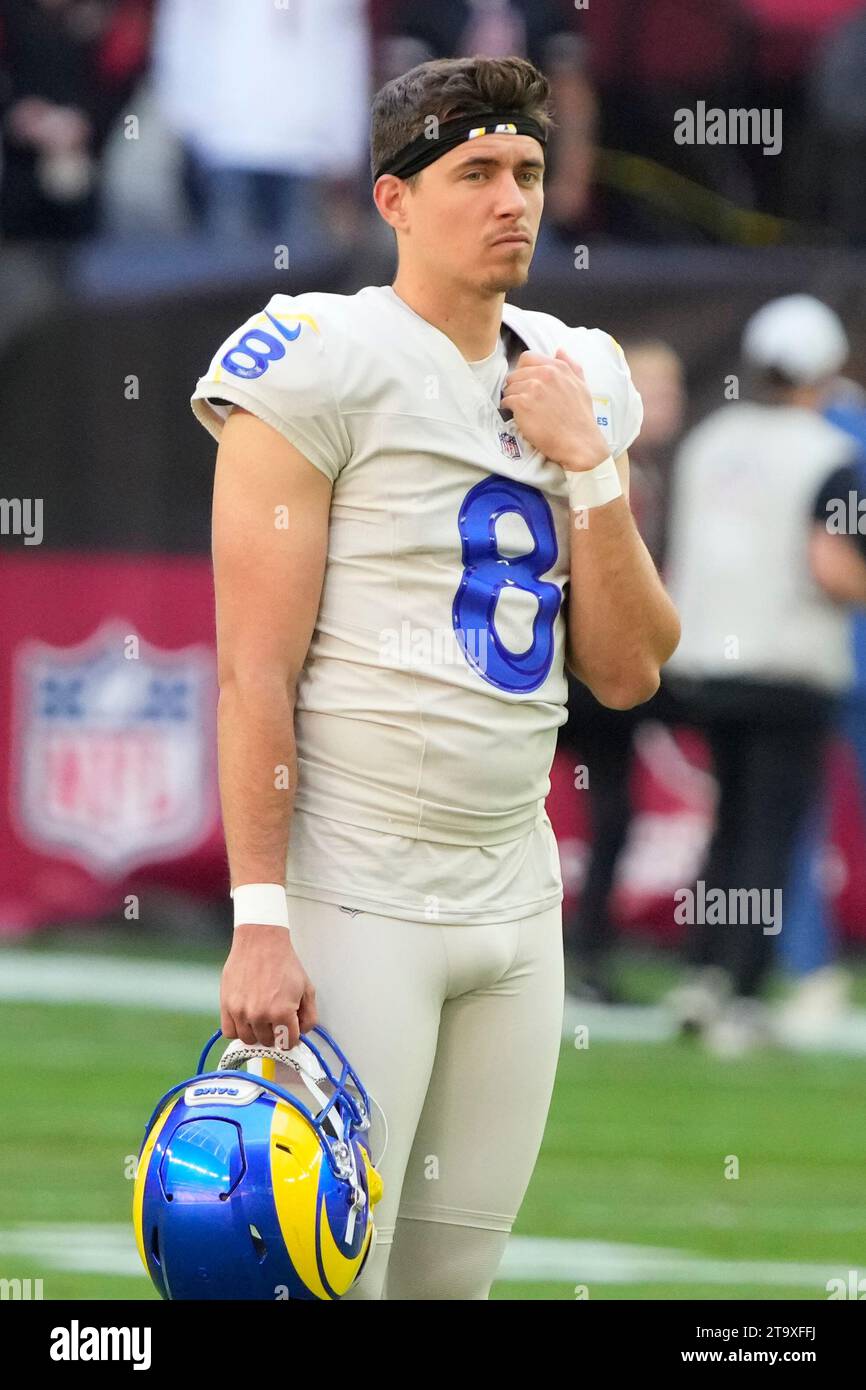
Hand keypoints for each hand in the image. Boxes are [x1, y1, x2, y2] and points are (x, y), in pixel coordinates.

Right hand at [221, 923, 317, 1049]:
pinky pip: (229, 1032)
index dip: (291, 1036)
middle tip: (276, 1018)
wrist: (261, 942)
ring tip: (261, 1017)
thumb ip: (309, 1016)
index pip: (288, 1043)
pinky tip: (246, 1018)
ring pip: (249, 1040)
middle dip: (275, 1033)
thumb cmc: (283, 962)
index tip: (289, 1029)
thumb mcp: (307, 988)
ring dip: (257, 1032)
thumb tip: (301, 1033)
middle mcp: (260, 1015)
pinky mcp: (226, 1005)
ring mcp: (241, 1011)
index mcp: (282, 1012)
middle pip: (269, 1042)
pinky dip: (238, 1029)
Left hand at [500, 347, 609, 471]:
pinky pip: (506, 401)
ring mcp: (532, 389)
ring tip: (521, 409)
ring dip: (512, 398)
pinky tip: (518, 416)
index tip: (526, 382)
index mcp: (557, 368)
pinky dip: (508, 408)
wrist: (580, 443)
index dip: (523, 371)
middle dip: (516, 386)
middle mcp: (544, 374)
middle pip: (515, 373)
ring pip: (509, 387)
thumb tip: (560, 351)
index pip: (527, 358)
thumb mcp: (582, 386)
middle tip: (522, 399)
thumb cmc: (581, 418)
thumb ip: (571, 366)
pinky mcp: (522, 404)